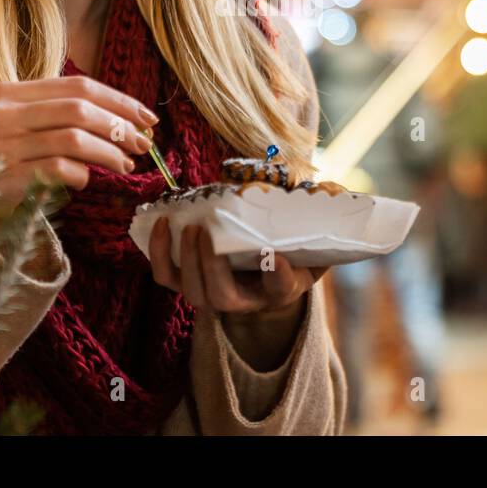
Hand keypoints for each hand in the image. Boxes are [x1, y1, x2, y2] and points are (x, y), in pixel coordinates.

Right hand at [0, 75, 156, 200]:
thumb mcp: (24, 123)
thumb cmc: (4, 155)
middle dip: (119, 127)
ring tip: (126, 164)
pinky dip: (81, 175)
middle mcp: (1, 114)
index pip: (76, 86)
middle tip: (142, 144)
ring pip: (73, 140)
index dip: (118, 100)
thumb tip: (128, 119)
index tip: (147, 117)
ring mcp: (1, 146)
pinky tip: (85, 180)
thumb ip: (62, 113)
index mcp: (9, 92)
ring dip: (108, 153)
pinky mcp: (5, 178)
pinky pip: (59, 170)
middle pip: (78, 110)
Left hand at [148, 217, 325, 315]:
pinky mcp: (189, 283)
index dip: (278, 276)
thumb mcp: (310, 235)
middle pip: (223, 297)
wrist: (267, 270)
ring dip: (185, 260)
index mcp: (283, 288)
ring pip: (192, 292)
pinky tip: (161, 223)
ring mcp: (214, 294)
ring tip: (188, 228)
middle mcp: (247, 300)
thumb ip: (318, 215)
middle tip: (207, 234)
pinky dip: (159, 254)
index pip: (281, 287)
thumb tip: (328, 187)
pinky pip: (167, 277)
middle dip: (210, 267)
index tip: (278, 257)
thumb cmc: (291, 246)